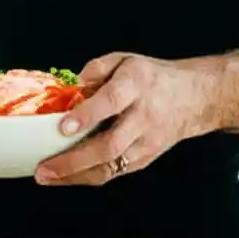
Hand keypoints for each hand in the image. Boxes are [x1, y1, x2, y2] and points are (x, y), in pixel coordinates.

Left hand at [34, 53, 214, 185]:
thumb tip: (75, 84)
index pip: (111, 102)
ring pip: (111, 166)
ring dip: (76, 175)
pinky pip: (114, 172)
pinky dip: (88, 177)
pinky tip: (66, 177)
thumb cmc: (152, 78)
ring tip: (48, 176)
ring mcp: (146, 142)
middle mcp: (143, 117)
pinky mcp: (145, 158)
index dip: (87, 116)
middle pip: (109, 145)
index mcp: (136, 85)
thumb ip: (97, 68)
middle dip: (74, 160)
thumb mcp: (125, 60)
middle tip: (45, 167)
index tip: (63, 127)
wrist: (194, 98)